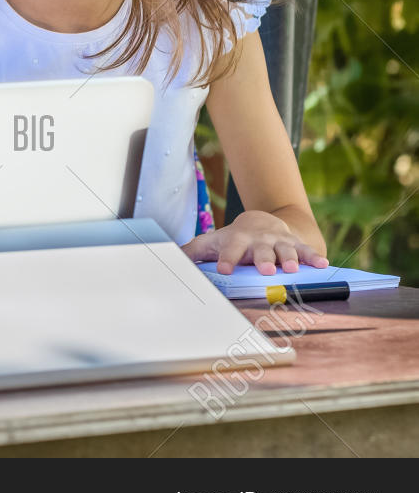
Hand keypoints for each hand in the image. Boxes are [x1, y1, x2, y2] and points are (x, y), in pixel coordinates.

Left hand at [181, 210, 329, 275]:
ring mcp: (278, 242)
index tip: (224, 270)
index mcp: (236, 241)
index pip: (229, 249)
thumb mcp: (210, 243)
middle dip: (263, 260)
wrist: (259, 222)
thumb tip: (168, 259)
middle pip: (261, 251)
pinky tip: (323, 265)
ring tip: (292, 269)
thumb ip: (191, 252)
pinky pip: (306, 250)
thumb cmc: (231, 239)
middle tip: (265, 270)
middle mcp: (258, 241)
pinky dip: (314, 257)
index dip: (227, 259)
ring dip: (290, 259)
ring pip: (285, 250)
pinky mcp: (295, 244)